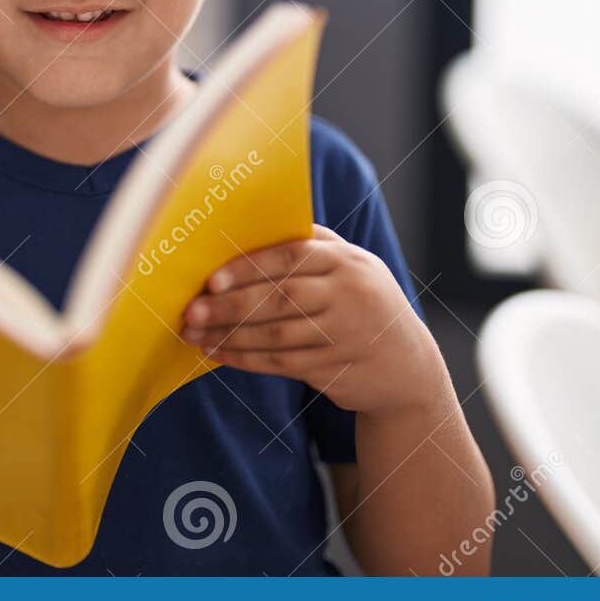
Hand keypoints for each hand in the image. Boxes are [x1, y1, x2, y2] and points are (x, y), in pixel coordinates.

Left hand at [179, 223, 447, 417]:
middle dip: (230, 306)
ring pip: (277, 335)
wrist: (407, 366)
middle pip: (281, 298)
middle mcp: (349, 295)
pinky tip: (219, 353)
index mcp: (348, 261)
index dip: (249, 267)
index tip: (211, 279)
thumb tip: (244, 231)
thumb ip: (310, 248)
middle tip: (192, 311)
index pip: (292, 257)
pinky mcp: (336, 369)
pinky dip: (245, 359)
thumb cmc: (361, 303)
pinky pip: (281, 364)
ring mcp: (345, 335)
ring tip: (195, 333)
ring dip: (230, 335)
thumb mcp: (352, 267)